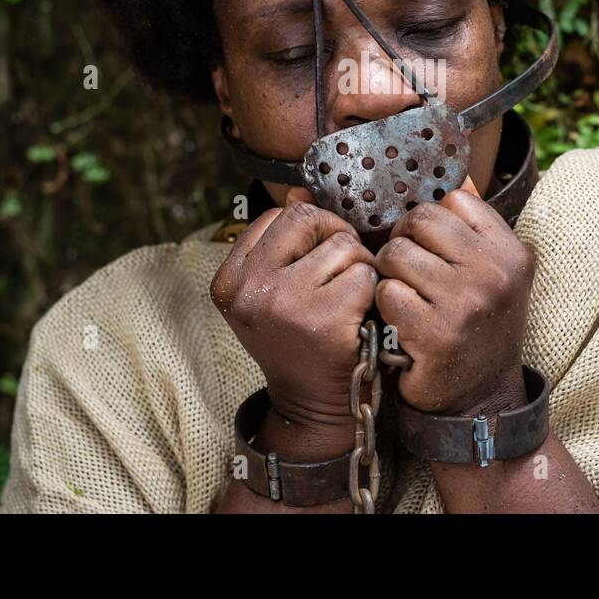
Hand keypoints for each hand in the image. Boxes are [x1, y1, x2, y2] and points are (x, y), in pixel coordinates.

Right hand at [210, 187, 377, 443]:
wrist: (312, 406)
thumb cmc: (298, 342)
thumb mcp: (274, 291)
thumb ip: (284, 243)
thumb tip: (300, 192)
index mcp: (229, 280)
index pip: (278, 217)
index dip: (309, 230)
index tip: (317, 259)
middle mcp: (248, 290)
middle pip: (307, 219)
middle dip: (335, 237)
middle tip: (341, 270)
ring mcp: (282, 304)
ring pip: (341, 245)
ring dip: (357, 267)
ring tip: (347, 299)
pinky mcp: (322, 319)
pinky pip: (363, 275)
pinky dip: (369, 292)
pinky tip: (357, 316)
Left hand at [373, 175, 534, 414]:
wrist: (481, 399)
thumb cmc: (479, 327)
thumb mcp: (493, 273)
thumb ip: (476, 226)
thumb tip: (458, 180)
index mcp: (510, 252)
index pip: (452, 200)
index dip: (429, 219)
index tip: (429, 244)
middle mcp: (494, 273)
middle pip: (418, 220)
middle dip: (402, 242)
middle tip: (407, 270)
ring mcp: (466, 303)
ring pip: (396, 254)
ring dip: (389, 275)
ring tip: (405, 296)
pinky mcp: (436, 333)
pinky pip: (386, 293)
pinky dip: (385, 307)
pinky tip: (401, 322)